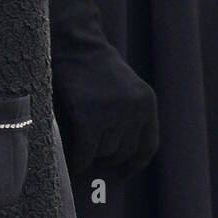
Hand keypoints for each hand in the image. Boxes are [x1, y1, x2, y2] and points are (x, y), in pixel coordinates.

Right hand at [48, 0, 158, 181]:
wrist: (73, 43)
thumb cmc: (93, 69)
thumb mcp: (123, 88)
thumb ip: (127, 117)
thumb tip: (118, 162)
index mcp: (146, 101)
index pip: (147, 147)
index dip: (132, 165)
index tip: (119, 174)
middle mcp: (135, 108)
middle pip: (122, 152)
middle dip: (105, 157)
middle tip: (89, 155)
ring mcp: (112, 112)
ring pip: (103, 154)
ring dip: (90, 155)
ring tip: (78, 148)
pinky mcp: (89, 116)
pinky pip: (85, 152)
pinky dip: (77, 160)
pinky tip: (71, 159)